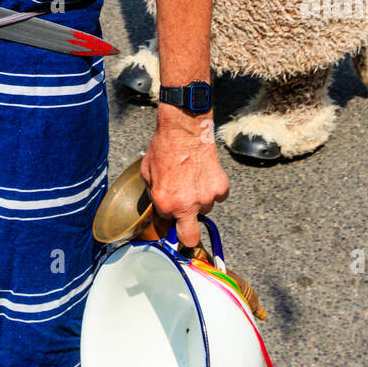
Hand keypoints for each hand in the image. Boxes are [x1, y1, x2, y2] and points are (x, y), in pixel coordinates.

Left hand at [140, 106, 228, 248]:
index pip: (168, 223)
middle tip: (186, 222)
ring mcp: (206, 198)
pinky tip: (204, 173)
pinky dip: (213, 188)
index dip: (169, 214)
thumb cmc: (163, 147)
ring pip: (205, 209)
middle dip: (187, 236)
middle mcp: (186, 205)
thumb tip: (160, 205)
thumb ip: (154, 194)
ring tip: (193, 178)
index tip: (171, 211)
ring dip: (200, 200)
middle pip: (190, 238)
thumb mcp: (147, 173)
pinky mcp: (221, 188)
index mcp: (165, 204)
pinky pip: (218, 196)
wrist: (183, 129)